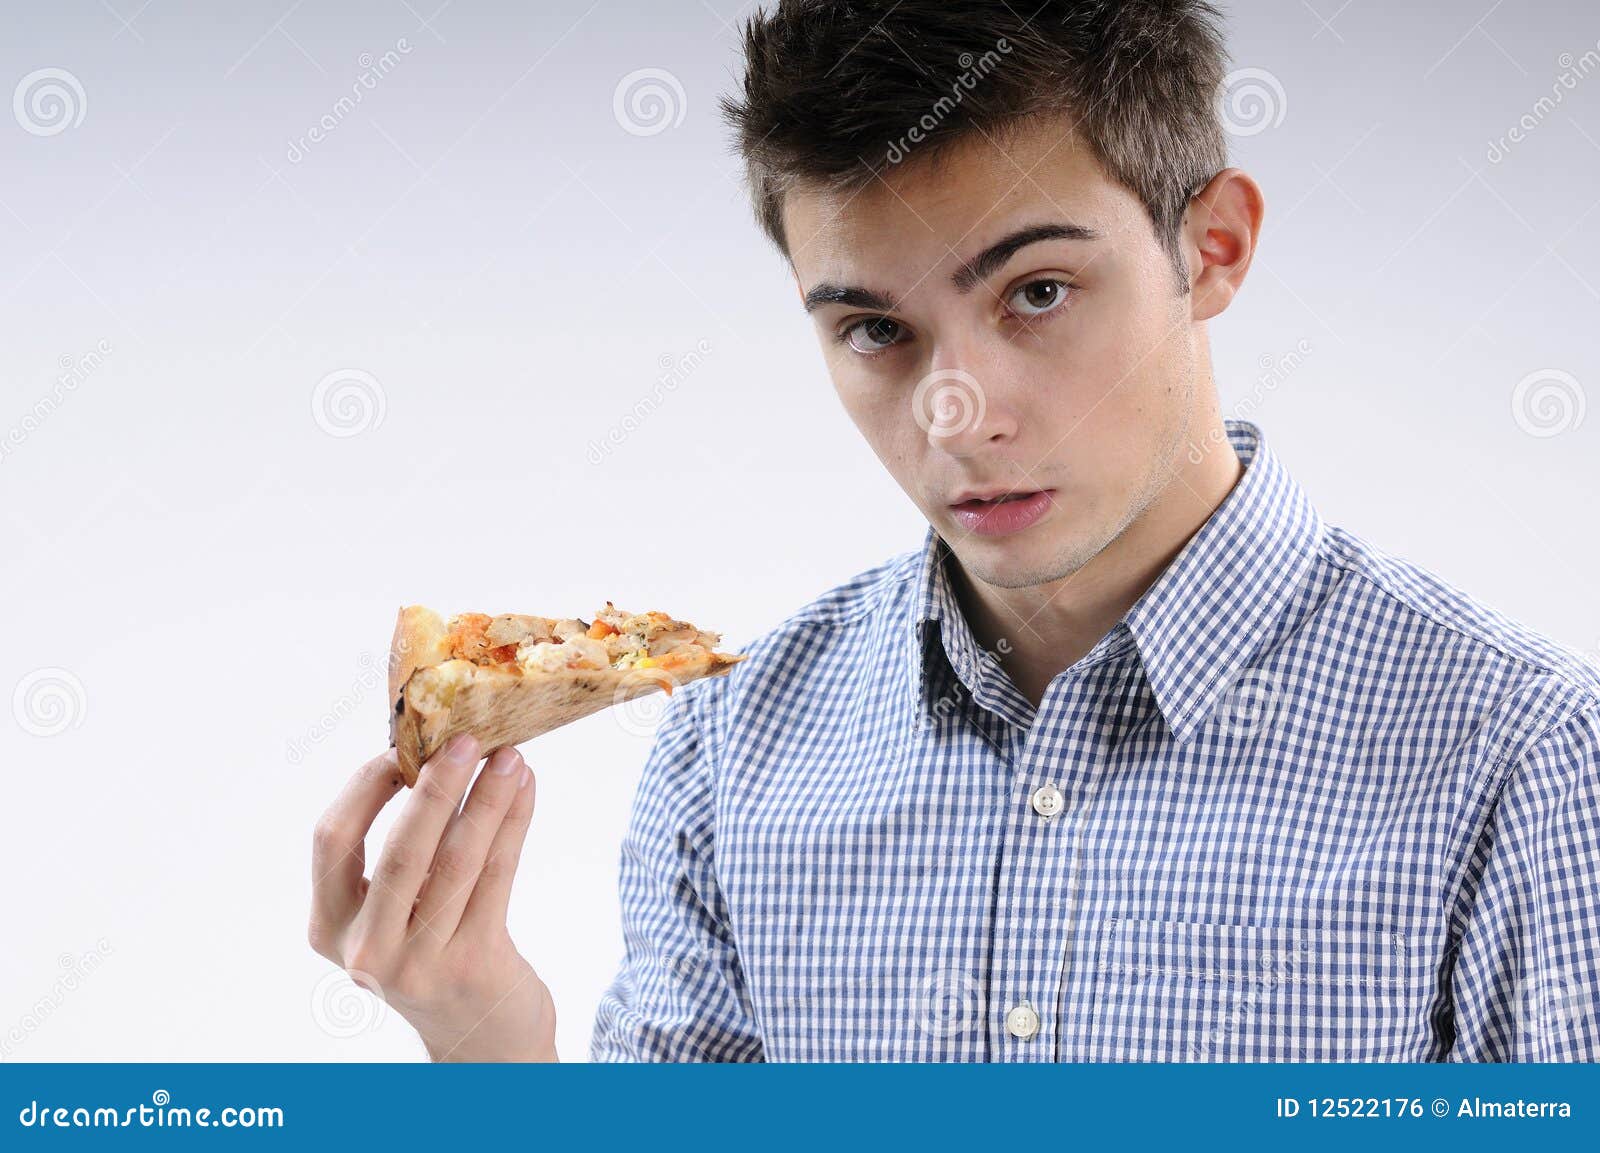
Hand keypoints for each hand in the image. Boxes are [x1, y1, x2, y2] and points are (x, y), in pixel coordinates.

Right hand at [309, 734, 556, 1060]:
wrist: (479, 1036)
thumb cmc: (434, 950)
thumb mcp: (395, 910)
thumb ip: (403, 848)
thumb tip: (434, 753)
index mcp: (329, 926)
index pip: (331, 840)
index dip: (366, 787)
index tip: (404, 747)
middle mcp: (366, 949)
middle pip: (401, 850)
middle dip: (437, 786)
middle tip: (467, 740)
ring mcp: (419, 963)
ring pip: (457, 860)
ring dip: (487, 799)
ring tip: (510, 757)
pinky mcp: (474, 964)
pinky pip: (497, 877)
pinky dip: (513, 824)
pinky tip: (525, 791)